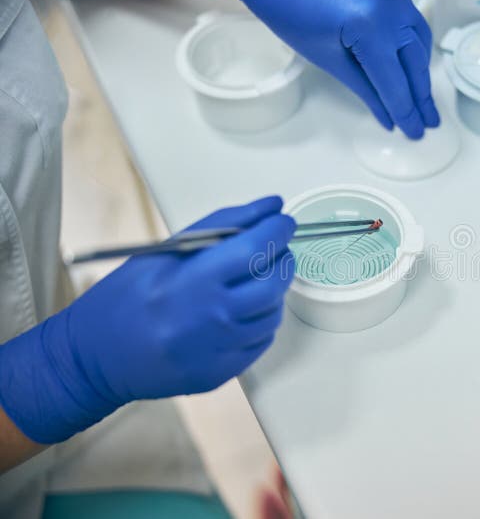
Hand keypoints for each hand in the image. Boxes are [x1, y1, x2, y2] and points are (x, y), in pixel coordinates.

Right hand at [0, 197, 294, 443]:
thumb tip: (269, 208)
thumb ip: (221, 226)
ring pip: (273, 313)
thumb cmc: (124, 298)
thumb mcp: (164, 252)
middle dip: (281, 258)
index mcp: (191, 283)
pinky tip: (240, 310)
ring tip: (251, 280)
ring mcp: (219, 350)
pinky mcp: (222, 373)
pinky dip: (260, 319)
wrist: (95, 358)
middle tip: (272, 249)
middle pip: (274, 282)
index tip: (283, 221)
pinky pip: (261, 340)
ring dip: (273, 290)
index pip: (255, 249)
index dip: (277, 230)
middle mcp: (211, 319)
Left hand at [228, 0, 439, 138]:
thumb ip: (364, 88)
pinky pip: (411, 18)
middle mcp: (389, 5)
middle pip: (415, 62)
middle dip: (421, 96)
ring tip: (423, 98)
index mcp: (370, 27)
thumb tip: (386, 113)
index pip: (395, 83)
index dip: (405, 112)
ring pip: (420, 38)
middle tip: (427, 121)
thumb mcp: (327, 57)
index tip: (413, 130)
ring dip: (421, 70)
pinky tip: (413, 61)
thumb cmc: (289, 8)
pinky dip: (414, 43)